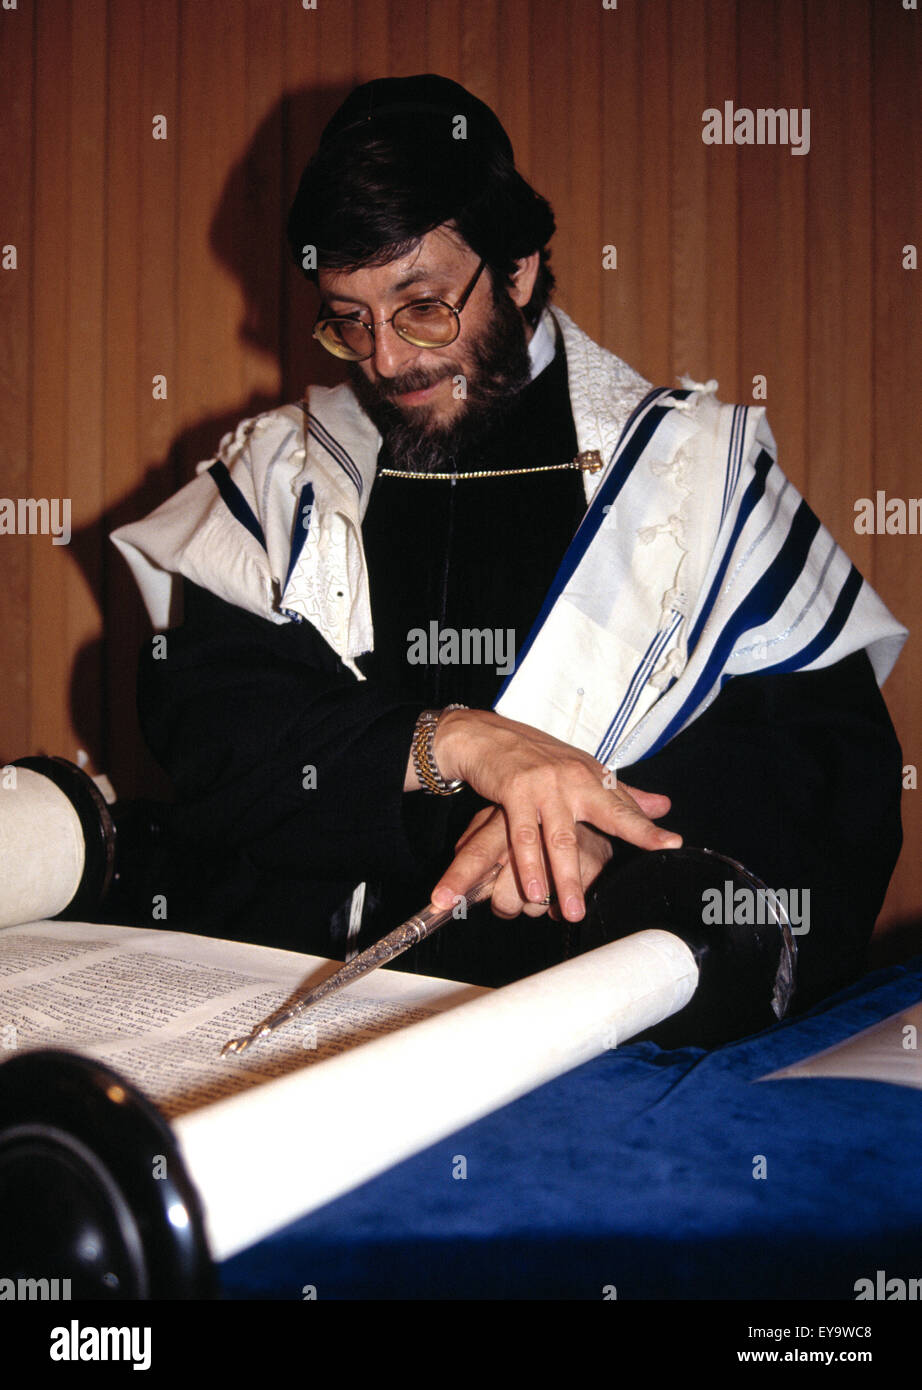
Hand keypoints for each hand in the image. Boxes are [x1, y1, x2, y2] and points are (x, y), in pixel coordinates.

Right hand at [429, 709, 679, 920]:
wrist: (487, 734)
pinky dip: (528, 864)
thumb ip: (623, 793)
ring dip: (564, 878)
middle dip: (608, 863)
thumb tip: (665, 806)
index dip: (647, 828)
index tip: (673, 844)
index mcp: (593, 778)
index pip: (625, 808)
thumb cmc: (538, 756)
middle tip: (612, 900)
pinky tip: (533, 889)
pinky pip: (523, 834)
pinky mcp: (515, 789)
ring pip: (559, 839)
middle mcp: (573, 780)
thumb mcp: (583, 770)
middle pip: (593, 829)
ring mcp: (545, 785)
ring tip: (570, 911)